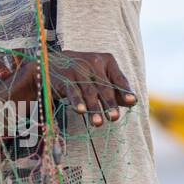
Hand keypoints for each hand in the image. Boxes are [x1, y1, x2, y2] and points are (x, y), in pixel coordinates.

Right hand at [5, 50, 136, 126]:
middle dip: (109, 103)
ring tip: (98, 123)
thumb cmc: (81, 73)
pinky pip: (72, 91)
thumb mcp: (99, 77)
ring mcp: (78, 68)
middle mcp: (93, 62)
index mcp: (106, 61)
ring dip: (94, 108)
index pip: (118, 78)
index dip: (125, 90)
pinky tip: (80, 111)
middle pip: (104, 87)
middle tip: (114, 118)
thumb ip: (115, 88)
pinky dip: (76, 101)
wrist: (51, 63)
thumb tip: (133, 101)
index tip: (132, 101)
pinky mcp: (64, 77)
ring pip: (89, 91)